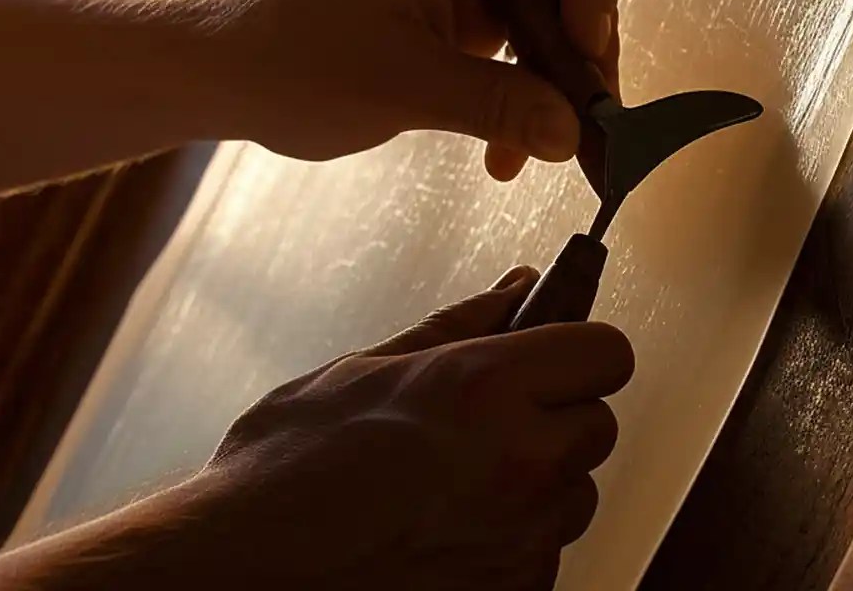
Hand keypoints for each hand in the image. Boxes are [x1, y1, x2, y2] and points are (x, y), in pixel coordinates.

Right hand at [0, 268, 630, 590]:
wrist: (246, 566)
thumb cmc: (285, 471)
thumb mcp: (366, 368)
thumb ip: (460, 326)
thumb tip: (518, 291)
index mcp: (485, 387)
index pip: (606, 351)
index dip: (578, 350)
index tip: (552, 354)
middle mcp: (520, 461)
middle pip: (598, 423)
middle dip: (555, 416)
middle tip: (487, 421)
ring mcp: (521, 535)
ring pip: (576, 492)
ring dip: (538, 481)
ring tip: (456, 480)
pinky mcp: (512, 590)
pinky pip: (545, 550)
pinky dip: (513, 538)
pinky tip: (449, 525)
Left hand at [191, 0, 620, 180]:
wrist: (212, 69)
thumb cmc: (289, 58)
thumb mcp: (404, 85)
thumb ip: (498, 104)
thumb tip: (574, 135)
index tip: (585, 55)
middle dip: (573, 54)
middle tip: (585, 123)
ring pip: (530, 20)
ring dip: (542, 87)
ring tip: (536, 153)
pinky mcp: (433, 13)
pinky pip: (497, 46)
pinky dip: (508, 95)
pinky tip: (502, 153)